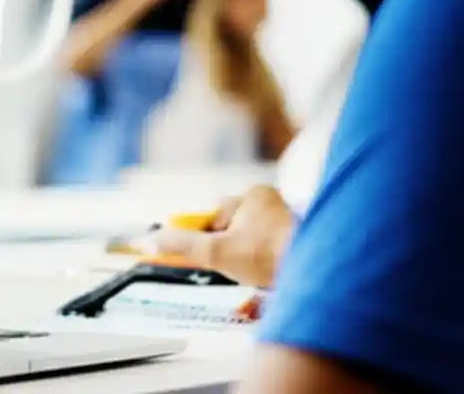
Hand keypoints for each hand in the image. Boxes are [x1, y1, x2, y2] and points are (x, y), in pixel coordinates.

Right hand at [153, 185, 294, 287]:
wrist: (320, 270)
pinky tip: (272, 273)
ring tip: (258, 272)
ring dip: (249, 256)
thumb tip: (148, 241)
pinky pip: (274, 246)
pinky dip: (268, 260)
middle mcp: (273, 201)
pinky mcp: (302, 237)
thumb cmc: (268, 256)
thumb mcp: (216, 252)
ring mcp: (291, 219)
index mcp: (252, 195)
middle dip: (230, 248)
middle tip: (236, 267)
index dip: (207, 237)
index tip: (207, 255)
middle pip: (235, 227)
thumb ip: (182, 245)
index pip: (216, 215)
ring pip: (254, 239)